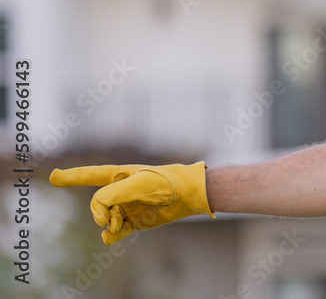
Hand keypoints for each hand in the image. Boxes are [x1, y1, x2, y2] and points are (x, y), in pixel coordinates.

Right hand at [50, 162, 214, 244]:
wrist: (188, 195)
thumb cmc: (163, 183)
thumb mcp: (134, 184)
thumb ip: (109, 196)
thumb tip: (100, 214)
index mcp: (118, 175)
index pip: (89, 175)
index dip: (71, 176)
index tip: (53, 176)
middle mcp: (120, 190)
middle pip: (96, 204)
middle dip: (98, 212)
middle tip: (108, 216)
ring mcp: (126, 206)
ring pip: (105, 220)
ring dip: (108, 224)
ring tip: (120, 223)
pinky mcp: (135, 221)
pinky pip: (115, 231)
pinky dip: (111, 235)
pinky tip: (111, 236)